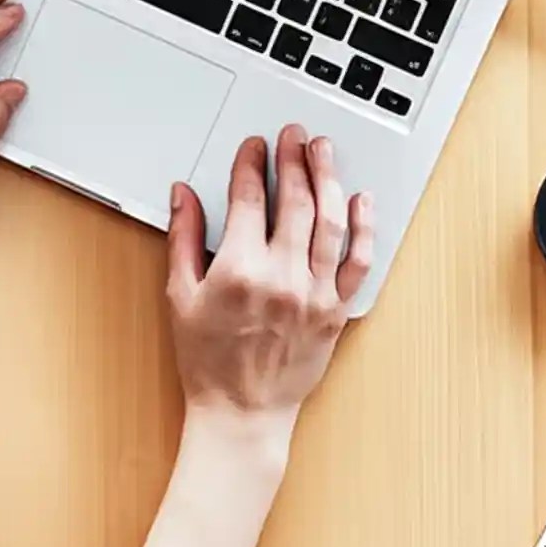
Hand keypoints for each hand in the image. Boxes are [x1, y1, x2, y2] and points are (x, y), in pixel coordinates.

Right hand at [165, 124, 374, 418]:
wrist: (242, 412)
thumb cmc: (208, 360)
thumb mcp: (181, 296)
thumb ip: (184, 239)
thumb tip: (183, 193)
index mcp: (238, 270)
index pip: (248, 199)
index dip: (250, 164)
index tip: (254, 145)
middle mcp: (280, 278)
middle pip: (293, 201)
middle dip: (293, 158)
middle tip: (294, 134)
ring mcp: (313, 294)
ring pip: (329, 221)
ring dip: (327, 179)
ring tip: (324, 151)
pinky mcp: (336, 311)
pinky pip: (358, 262)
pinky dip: (364, 228)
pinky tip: (362, 201)